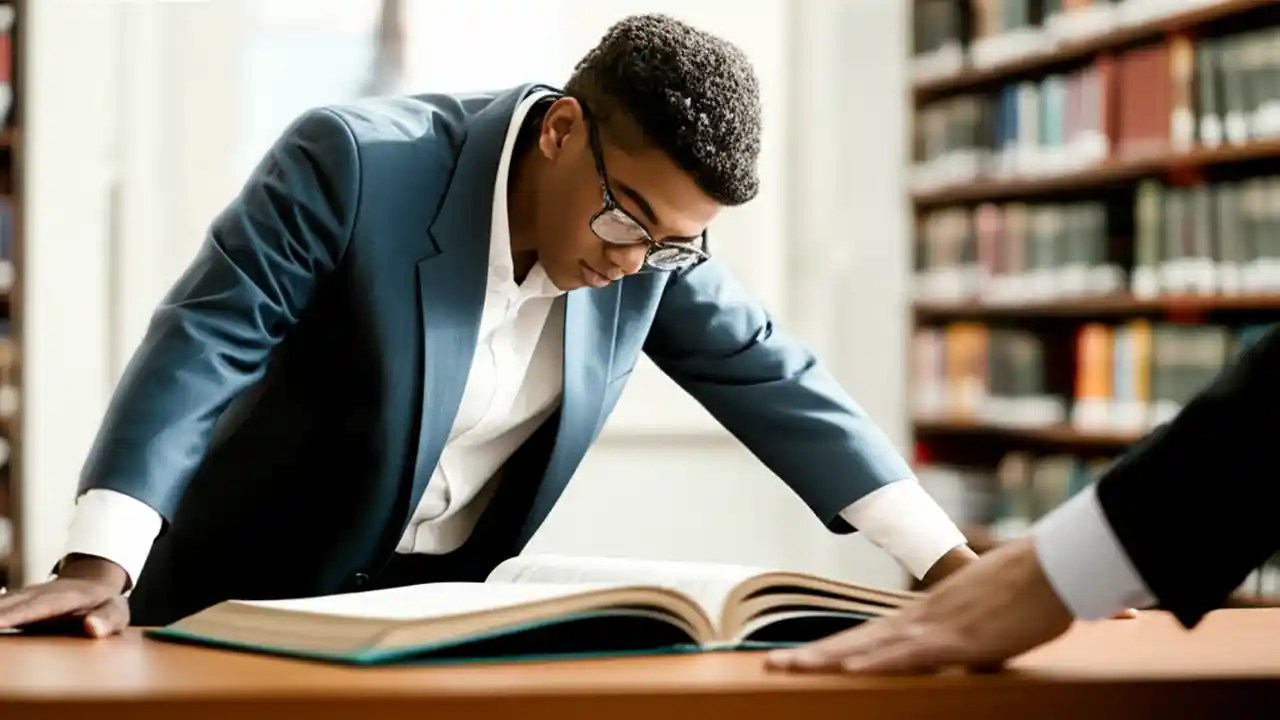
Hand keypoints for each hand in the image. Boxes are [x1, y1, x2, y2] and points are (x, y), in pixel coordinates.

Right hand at [0, 555, 129, 637]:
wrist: (95, 582)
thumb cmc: (106, 602)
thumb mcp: (117, 612)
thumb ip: (107, 620)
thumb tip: (92, 628)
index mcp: (64, 598)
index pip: (37, 607)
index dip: (16, 615)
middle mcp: (40, 594)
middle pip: (10, 605)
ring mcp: (27, 596)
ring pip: (1, 605)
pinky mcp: (18, 602)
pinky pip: (0, 608)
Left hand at [765, 536, 1072, 673]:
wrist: (1054, 564)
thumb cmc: (1028, 590)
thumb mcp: (984, 619)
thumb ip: (961, 638)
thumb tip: (956, 654)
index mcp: (926, 616)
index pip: (869, 637)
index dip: (833, 650)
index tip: (801, 661)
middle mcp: (921, 619)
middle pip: (857, 641)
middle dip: (814, 658)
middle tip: (772, 667)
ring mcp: (937, 627)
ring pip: (871, 648)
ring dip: (828, 660)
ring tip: (789, 670)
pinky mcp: (961, 639)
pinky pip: (910, 654)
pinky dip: (877, 663)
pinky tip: (849, 671)